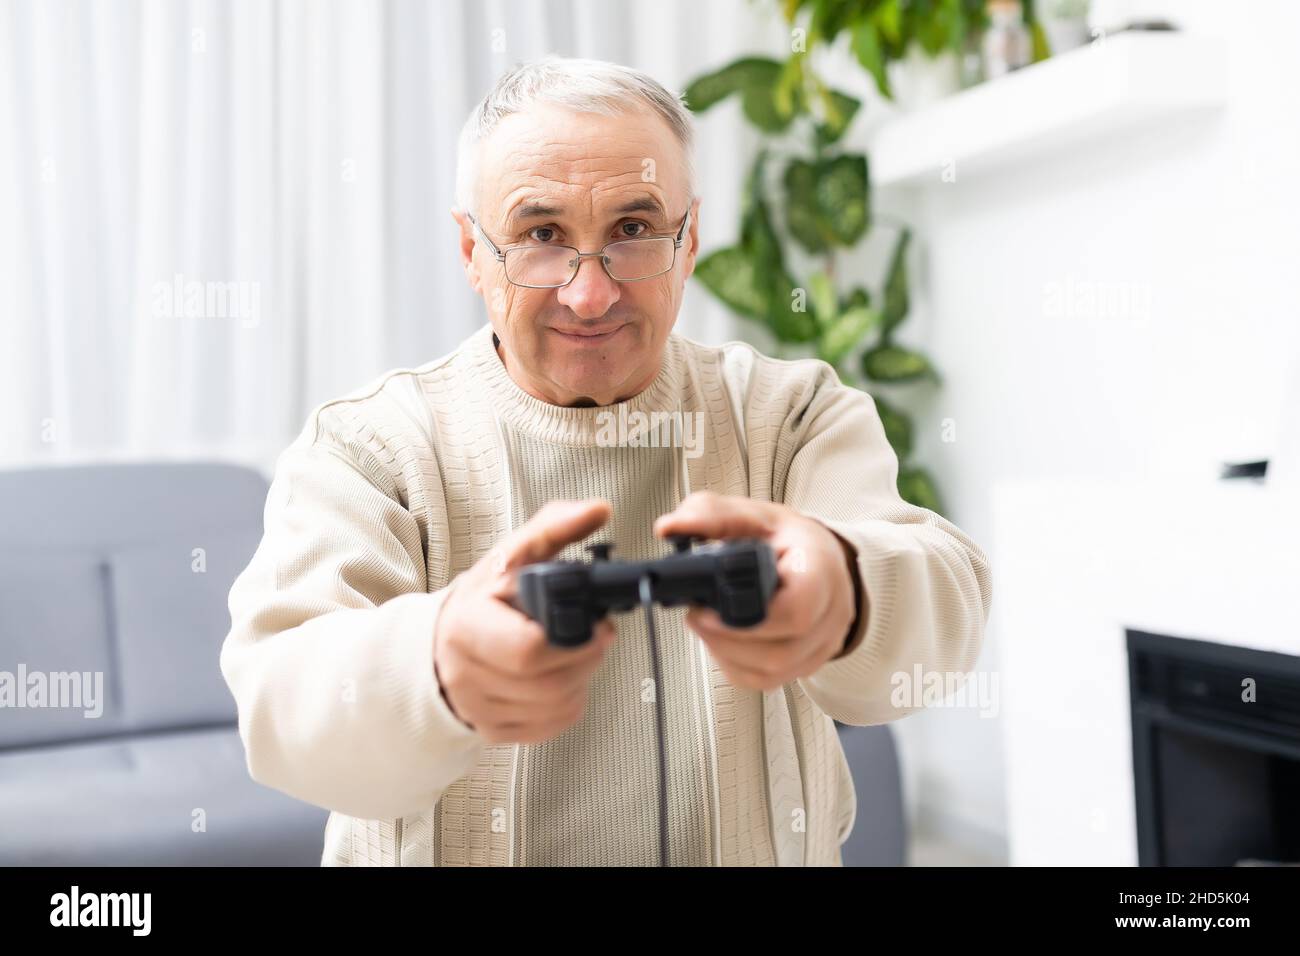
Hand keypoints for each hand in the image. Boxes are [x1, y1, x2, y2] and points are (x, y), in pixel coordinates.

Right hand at [434, 499, 617, 743]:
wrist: (443, 642)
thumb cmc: (485, 599)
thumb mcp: (512, 554)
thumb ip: (555, 528)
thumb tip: (598, 510)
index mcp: (466, 627)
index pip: (528, 649)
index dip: (574, 640)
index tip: (594, 623)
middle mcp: (466, 674)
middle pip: (550, 683)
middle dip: (587, 657)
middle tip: (596, 636)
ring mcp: (479, 709)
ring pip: (556, 707)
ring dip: (583, 679)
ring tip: (578, 652)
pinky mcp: (496, 731)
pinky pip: (552, 725)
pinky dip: (570, 702)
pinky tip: (563, 677)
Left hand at [654, 492, 859, 691]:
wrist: (819, 559)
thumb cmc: (789, 541)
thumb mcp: (753, 515)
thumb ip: (711, 515)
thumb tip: (671, 527)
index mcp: (820, 569)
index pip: (795, 610)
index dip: (746, 619)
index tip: (708, 607)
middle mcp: (830, 612)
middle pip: (780, 652)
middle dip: (726, 638)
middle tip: (697, 614)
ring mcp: (823, 643)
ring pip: (772, 673)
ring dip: (727, 653)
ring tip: (706, 625)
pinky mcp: (807, 663)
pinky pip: (768, 681)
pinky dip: (736, 666)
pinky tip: (723, 642)